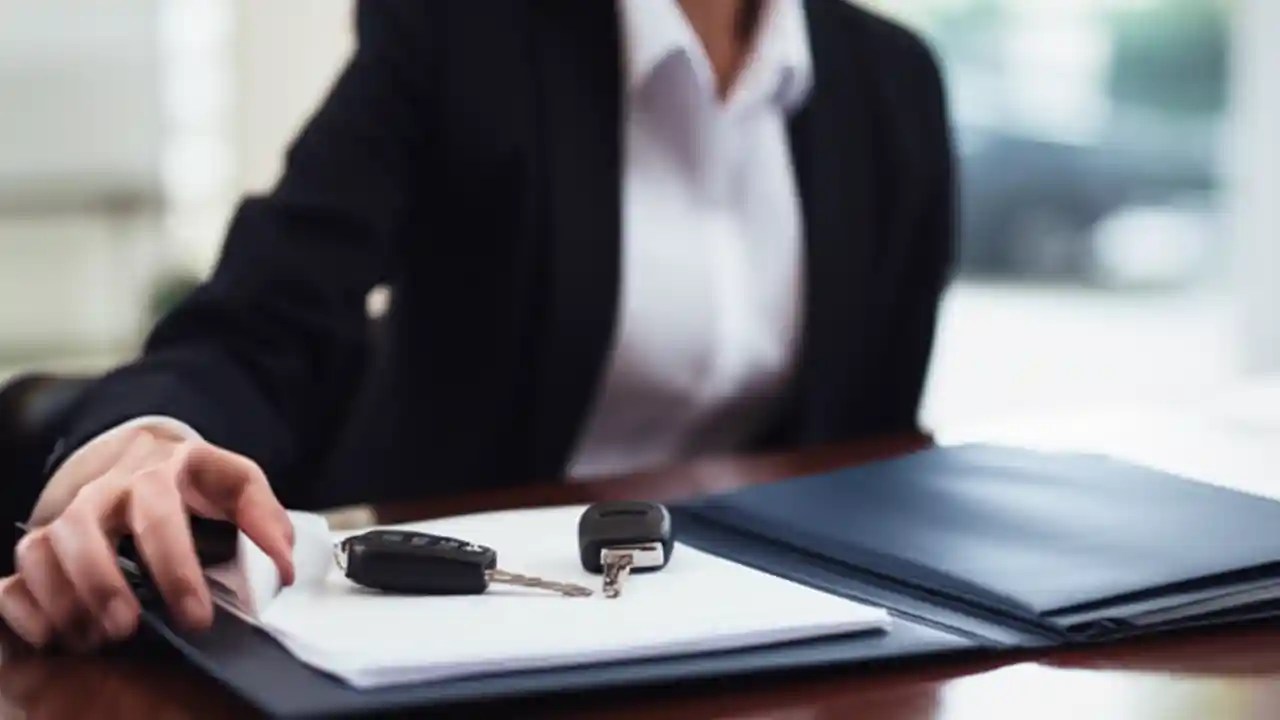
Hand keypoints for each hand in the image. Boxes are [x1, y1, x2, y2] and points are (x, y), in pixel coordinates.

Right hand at [0, 425, 294, 650]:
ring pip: (55, 542)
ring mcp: (77, 507)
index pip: (172, 508)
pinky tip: (59, 632)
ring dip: (75, 594)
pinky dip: (33, 601)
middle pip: (102, 522)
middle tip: (142, 627)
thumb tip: (286, 567)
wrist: (136, 453)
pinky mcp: (47, 534)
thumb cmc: (191, 480)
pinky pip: (25, 564)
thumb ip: (264, 516)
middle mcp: (116, 484)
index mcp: (171, 468)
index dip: (180, 564)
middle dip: (117, 578)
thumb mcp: (233, 482)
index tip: (198, 616)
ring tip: (104, 635)